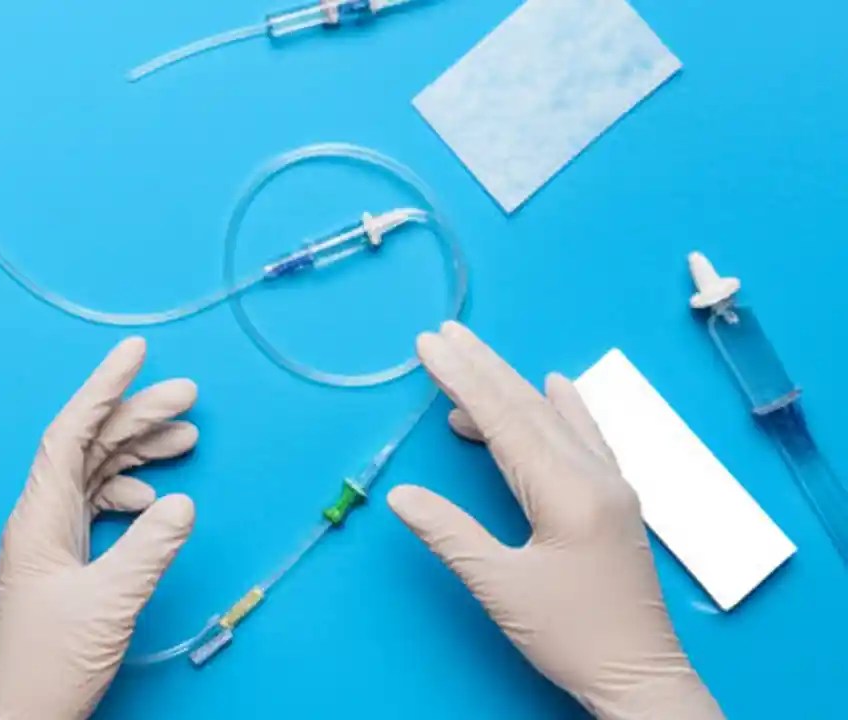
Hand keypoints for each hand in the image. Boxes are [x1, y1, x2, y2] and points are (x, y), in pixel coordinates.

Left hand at [0, 338, 197, 719]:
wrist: (21, 716)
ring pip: (96, 473)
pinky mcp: (63, 560)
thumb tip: (182, 504)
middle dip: (136, 416)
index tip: (136, 353)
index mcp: (40, 516)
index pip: (70, 431)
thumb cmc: (51, 664)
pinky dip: (129, 491)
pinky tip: (155, 498)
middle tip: (189, 398)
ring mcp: (50, 538)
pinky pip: (97, 504)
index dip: (103, 387)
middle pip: (89, 445)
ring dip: (138, 452)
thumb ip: (149, 549)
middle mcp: (41, 517)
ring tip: (187, 438)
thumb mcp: (110, 603)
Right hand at [389, 323, 723, 719]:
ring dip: (510, 388)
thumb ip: (450, 535)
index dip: (463, 381)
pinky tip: (554, 385)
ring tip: (467, 366)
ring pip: (554, 420)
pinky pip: (584, 437)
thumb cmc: (571, 636)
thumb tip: (402, 495)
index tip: (430, 346)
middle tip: (442, 335)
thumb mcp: (500, 588)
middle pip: (530, 408)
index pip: (506, 422)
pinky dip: (562, 408)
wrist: (640, 676)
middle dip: (482, 369)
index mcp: (568, 493)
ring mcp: (610, 485)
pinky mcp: (614, 500)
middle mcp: (595, 477)